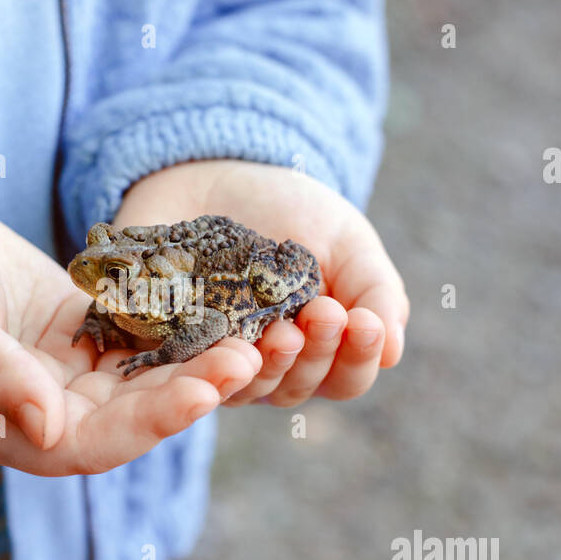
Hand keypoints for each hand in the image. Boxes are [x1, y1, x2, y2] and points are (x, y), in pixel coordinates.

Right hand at [0, 199, 258, 475]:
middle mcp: (49, 414)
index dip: (149, 422)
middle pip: (135, 415)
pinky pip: (142, 337)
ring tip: (256, 330)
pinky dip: (184, 325)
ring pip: (148, 378)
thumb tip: (48, 429)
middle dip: (195, 389)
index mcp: (7, 432)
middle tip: (251, 354)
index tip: (201, 392)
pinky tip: (228, 302)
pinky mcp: (85, 333)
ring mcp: (70, 374)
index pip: (91, 444)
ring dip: (200, 359)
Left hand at [113, 160, 407, 407]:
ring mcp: (215, 361)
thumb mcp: (346, 242)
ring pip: (247, 386)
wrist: (215, 172)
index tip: (366, 322)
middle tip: (325, 312)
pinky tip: (225, 338)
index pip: (345, 377)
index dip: (359, 357)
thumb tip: (393, 351)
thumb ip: (375, 291)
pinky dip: (207, 357)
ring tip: (283, 329)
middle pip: (298, 387)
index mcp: (318, 350)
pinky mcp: (166, 346)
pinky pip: (186, 366)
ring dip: (270, 363)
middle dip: (316, 353)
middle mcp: (268, 367)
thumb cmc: (291, 212)